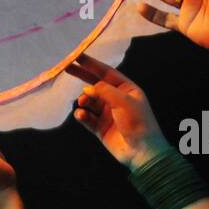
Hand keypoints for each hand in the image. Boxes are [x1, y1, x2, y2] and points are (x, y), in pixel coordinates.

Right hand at [68, 54, 165, 168]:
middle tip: (67, 69)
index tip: (77, 56)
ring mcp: (107, 113)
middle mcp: (116, 99)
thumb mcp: (123, 101)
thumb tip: (86, 88)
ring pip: (89, 101)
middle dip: (82, 77)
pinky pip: (87, 117)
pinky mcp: (100, 127)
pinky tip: (81, 115)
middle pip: (95, 84)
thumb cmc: (138, 122)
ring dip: (84, 100)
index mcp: (126, 89)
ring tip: (82, 103)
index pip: (106, 72)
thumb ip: (104, 90)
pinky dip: (82, 115)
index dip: (92, 64)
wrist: (142, 152)